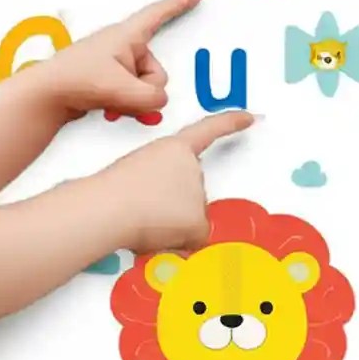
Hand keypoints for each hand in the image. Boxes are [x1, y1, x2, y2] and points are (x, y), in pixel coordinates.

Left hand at [15, 0, 203, 119]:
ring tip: (108, 104)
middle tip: (118, 94)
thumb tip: (157, 102)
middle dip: (144, 91)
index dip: (179, 3)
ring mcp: (114, 66)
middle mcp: (122, 47)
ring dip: (131, 102)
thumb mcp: (122, 90)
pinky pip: (130, 96)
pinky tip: (108, 112)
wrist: (43, 96)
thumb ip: (151, 97)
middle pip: (156, 72)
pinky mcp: (106, 82)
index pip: (158, 14)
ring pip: (143, 89)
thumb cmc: (76, 81)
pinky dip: (123, 106)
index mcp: (126, 36)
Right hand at [103, 110, 253, 253]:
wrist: (108, 208)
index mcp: (174, 149)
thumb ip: (162, 182)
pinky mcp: (198, 221)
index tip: (249, 117)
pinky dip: (176, 242)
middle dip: (172, 204)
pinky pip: (192, 238)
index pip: (207, 131)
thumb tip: (173, 215)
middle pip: (191, 192)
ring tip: (142, 218)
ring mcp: (198, 194)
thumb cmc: (112, 192)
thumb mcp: (138, 173)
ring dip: (170, 224)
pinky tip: (155, 235)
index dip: (229, 123)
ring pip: (189, 218)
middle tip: (143, 205)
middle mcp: (192, 167)